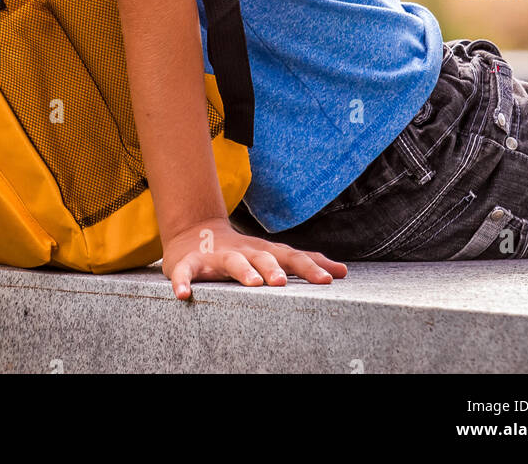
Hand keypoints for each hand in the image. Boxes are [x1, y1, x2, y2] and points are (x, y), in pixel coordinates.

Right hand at [162, 216, 346, 299]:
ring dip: (242, 270)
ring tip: (253, 284)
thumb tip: (344, 271)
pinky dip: (183, 281)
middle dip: (274, 268)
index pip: (292, 257)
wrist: (194, 231)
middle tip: (283, 282)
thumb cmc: (242, 251)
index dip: (310, 267)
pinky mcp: (190, 262)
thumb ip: (304, 263)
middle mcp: (244, 250)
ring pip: (231, 261)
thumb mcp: (272, 254)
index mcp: (263, 251)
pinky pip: (185, 272)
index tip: (329, 280)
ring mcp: (216, 255)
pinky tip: (184, 295)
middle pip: (262, 256)